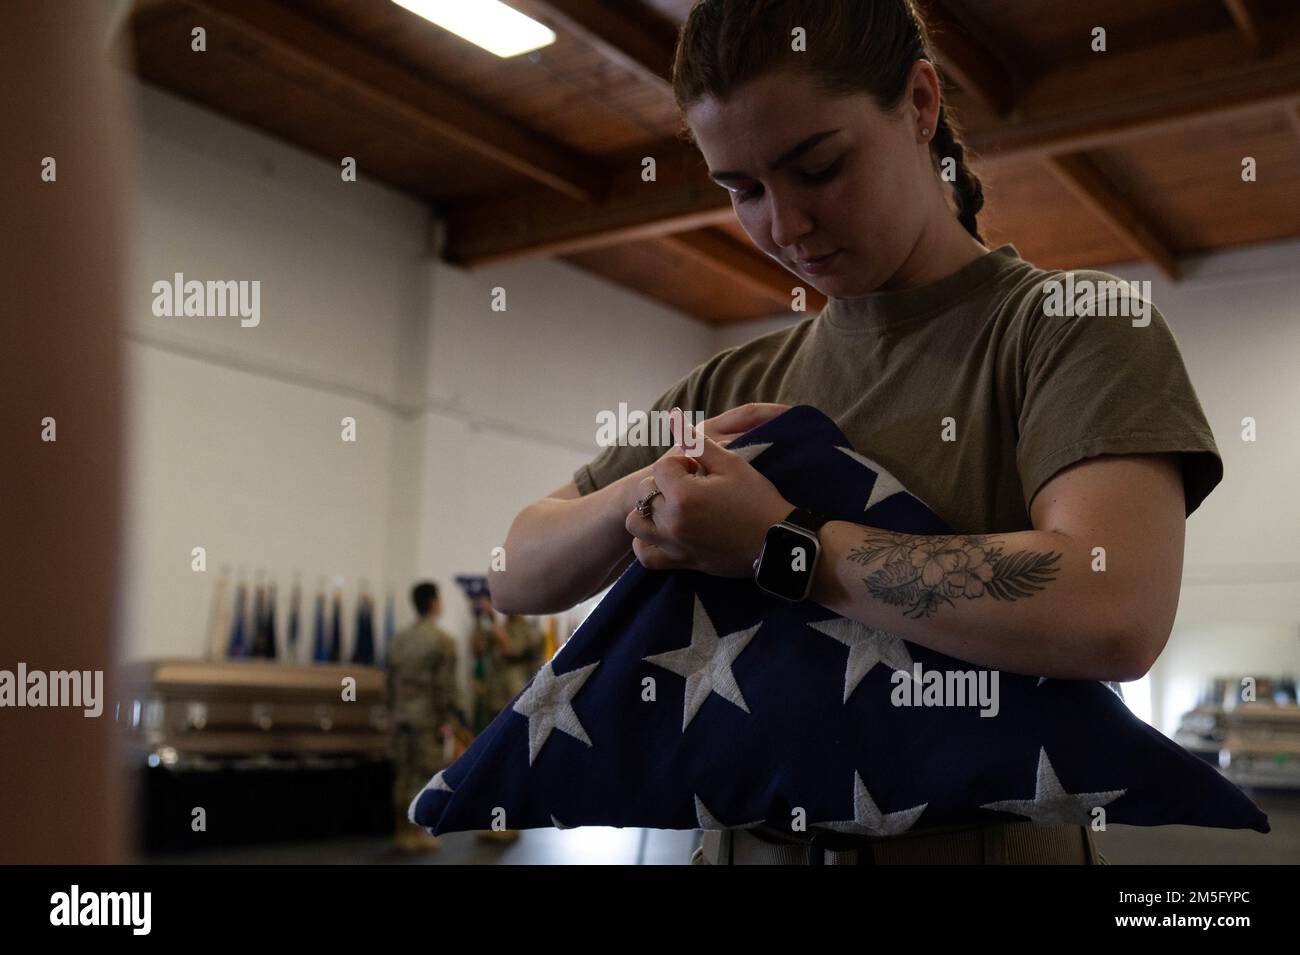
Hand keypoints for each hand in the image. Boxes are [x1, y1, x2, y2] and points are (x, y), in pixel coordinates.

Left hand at [627, 407, 791, 577]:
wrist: (778, 542)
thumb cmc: (757, 499)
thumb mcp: (730, 463)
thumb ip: (696, 441)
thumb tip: (674, 417)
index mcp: (682, 495)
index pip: (662, 466)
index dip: (682, 464)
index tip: (703, 471)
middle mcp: (672, 522)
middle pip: (648, 490)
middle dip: (667, 483)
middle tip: (695, 487)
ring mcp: (674, 545)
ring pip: (636, 521)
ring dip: (649, 510)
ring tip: (674, 506)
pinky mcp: (681, 562)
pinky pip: (645, 555)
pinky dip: (646, 543)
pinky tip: (663, 531)